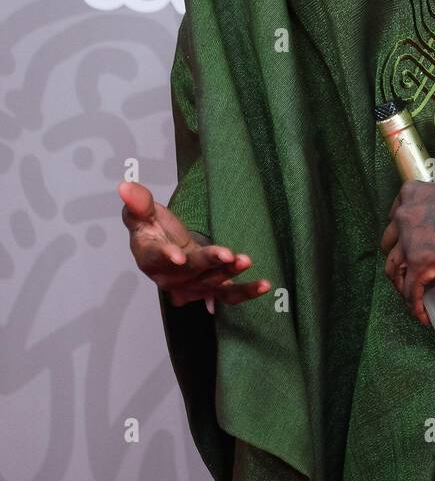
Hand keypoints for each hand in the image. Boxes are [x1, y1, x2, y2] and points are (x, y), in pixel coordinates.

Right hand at [119, 179, 270, 308]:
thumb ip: (137, 202)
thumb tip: (124, 185)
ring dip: (229, 275)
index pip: (155, 258)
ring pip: (211, 283)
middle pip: (189, 271)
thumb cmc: (154, 229)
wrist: (167, 248)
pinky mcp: (211, 288)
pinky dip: (246, 291)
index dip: (166, 257)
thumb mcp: (143, 213)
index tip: (177, 256)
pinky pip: (229, 294)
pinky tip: (264, 285)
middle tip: (227, 255)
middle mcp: (170, 277)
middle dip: (208, 263)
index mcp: (149, 257)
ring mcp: (192, 285)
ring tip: (246, 261)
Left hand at [380, 172, 434, 325]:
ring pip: (393, 270)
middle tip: (409, 271)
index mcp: (410, 194)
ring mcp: (409, 241)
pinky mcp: (421, 263)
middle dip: (397, 259)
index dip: (400, 235)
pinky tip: (422, 316)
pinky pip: (411, 290)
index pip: (394, 219)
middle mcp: (403, 216)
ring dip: (400, 285)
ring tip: (411, 296)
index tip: (408, 246)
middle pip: (389, 245)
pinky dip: (414, 305)